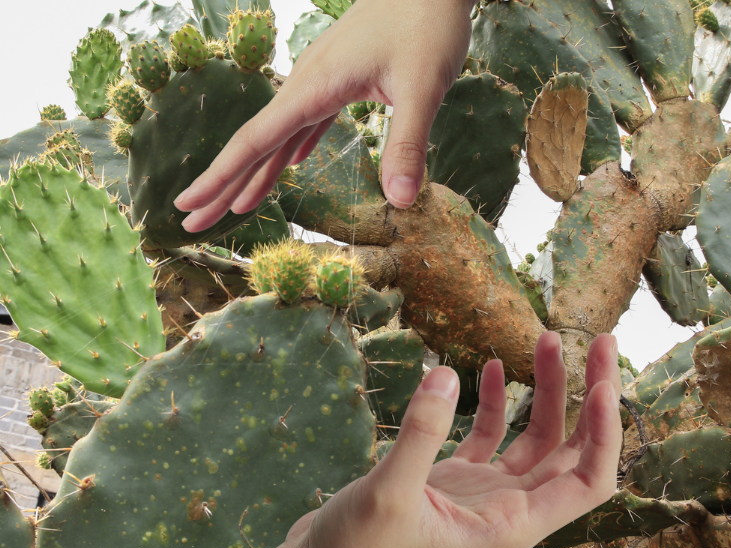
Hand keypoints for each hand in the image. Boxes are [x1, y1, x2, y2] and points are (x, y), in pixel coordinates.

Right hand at [174, 0, 476, 231]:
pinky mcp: (340, 78)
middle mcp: (307, 85)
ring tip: (234, 207)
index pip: (254, 141)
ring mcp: (322, 81)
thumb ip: (407, 143)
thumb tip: (400, 201)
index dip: (219, 177)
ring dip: (255, 173)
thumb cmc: (427, 23)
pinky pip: (306, 122)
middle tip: (191, 225)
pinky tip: (289, 164)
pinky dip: (291, 149)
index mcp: (315, 86)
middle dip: (222, 186)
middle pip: (254, 143)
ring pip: (278, 135)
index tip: (186, 206)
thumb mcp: (422, 87)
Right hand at [279, 332, 622, 547]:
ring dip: (546, 390)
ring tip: (547, 339)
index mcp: (511, 524)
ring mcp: (481, 491)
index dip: (604, 433)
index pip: (586, 481)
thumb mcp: (389, 496)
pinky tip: (491, 369)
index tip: (602, 383)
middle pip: (570, 449)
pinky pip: (489, 433)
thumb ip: (420, 434)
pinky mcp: (453, 477)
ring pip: (533, 436)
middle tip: (599, 342)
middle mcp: (507, 508)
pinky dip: (495, 401)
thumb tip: (446, 376)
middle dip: (588, 396)